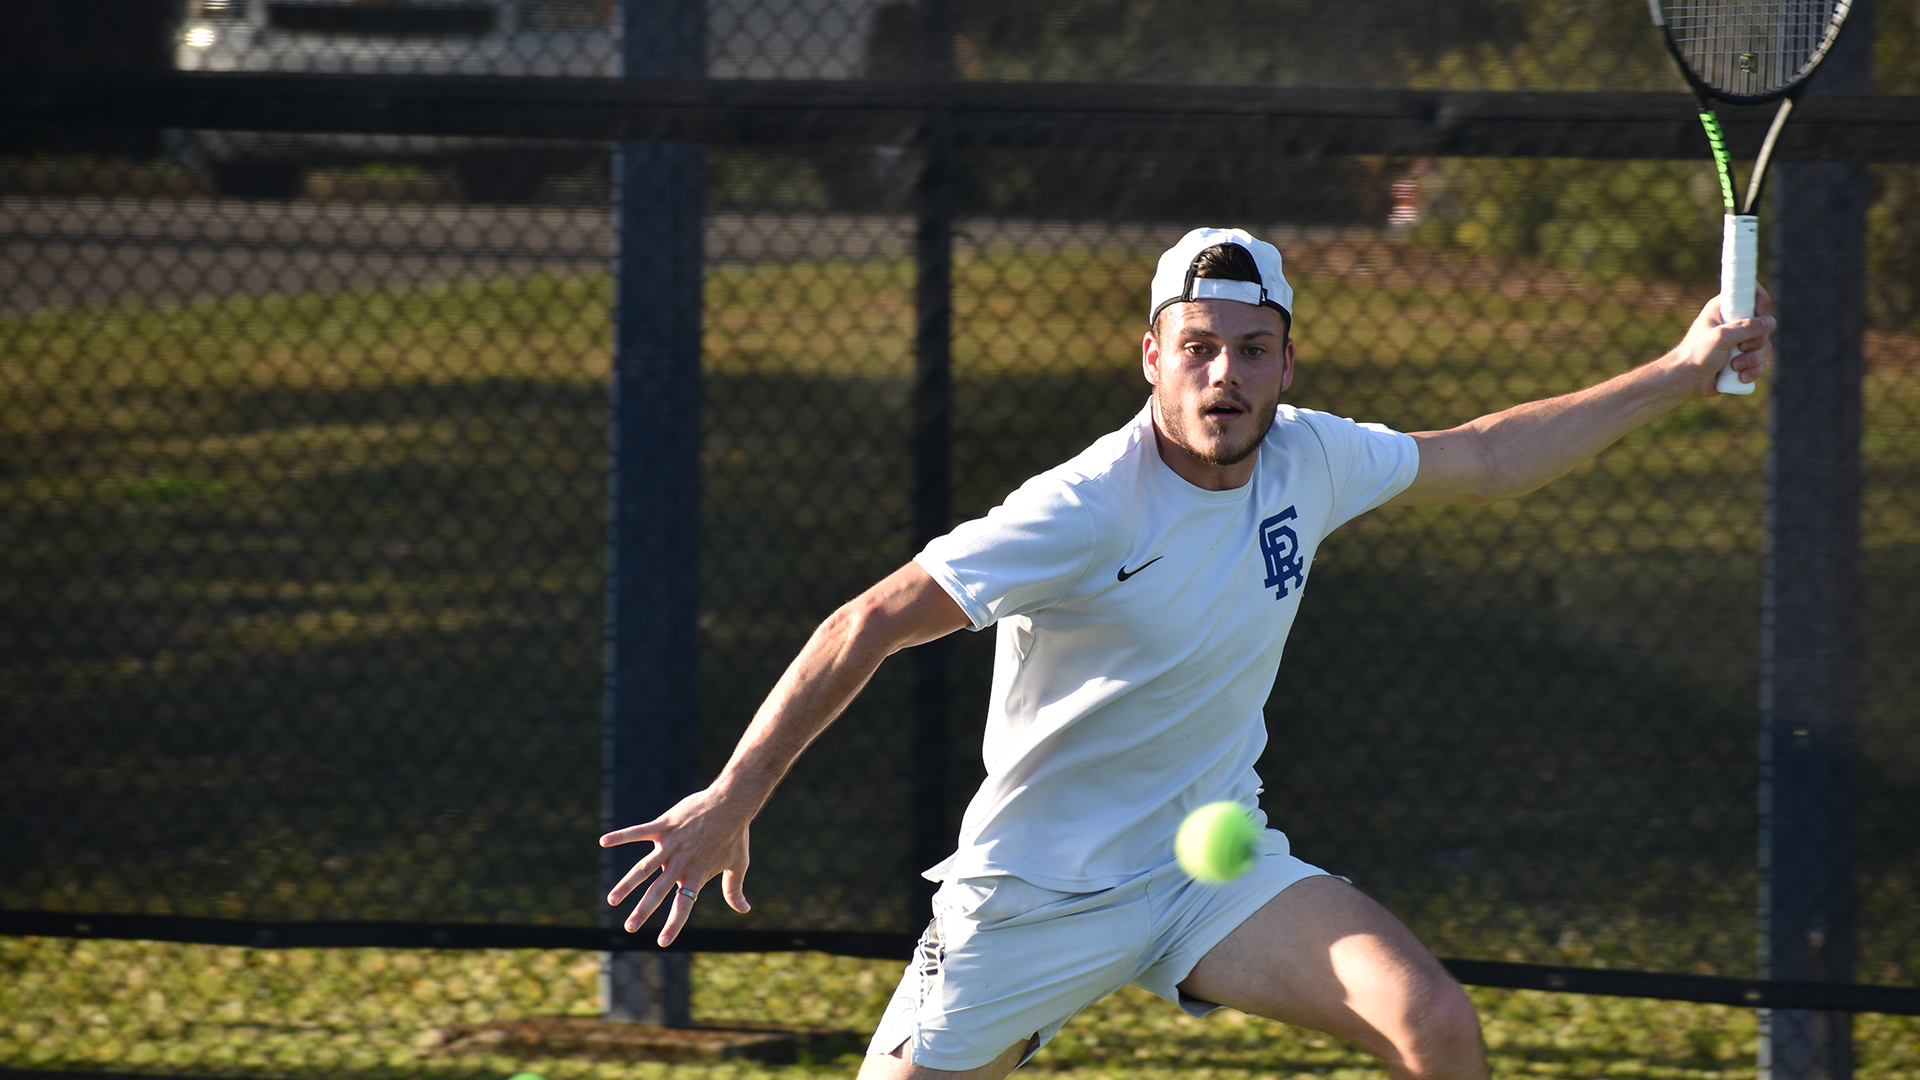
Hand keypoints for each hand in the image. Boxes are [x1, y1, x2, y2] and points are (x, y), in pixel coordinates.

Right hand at [600, 786, 752, 946]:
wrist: (731, 803)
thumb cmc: (735, 835)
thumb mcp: (738, 865)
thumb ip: (734, 890)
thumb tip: (744, 910)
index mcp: (696, 874)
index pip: (683, 905)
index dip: (673, 924)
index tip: (662, 942)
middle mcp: (681, 862)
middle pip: (658, 891)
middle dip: (642, 911)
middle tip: (629, 928)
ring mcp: (671, 844)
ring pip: (644, 867)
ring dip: (627, 884)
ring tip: (612, 899)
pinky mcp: (665, 825)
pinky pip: (639, 831)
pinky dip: (621, 836)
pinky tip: (604, 841)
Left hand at [1675, 285, 1774, 394]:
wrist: (1686, 380)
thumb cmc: (1696, 355)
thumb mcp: (1720, 337)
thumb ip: (1745, 328)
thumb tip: (1770, 322)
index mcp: (1723, 308)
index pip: (1751, 292)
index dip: (1760, 300)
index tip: (1758, 313)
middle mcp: (1734, 322)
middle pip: (1764, 323)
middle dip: (1756, 340)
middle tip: (1740, 348)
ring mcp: (1740, 340)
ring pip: (1764, 344)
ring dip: (1753, 358)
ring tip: (1734, 366)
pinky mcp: (1743, 357)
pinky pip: (1761, 361)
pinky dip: (1754, 370)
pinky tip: (1740, 376)